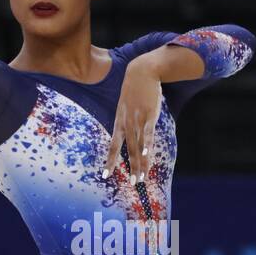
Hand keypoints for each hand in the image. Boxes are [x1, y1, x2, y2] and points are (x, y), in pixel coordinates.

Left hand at [105, 59, 162, 180]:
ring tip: (141, 178)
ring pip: (139, 146)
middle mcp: (126, 123)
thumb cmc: (135, 88)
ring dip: (140, 164)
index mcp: (119, 122)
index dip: (110, 161)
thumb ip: (127, 119)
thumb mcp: (126, 105)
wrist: (142, 71)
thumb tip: (130, 130)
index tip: (106, 176)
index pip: (113, 146)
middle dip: (131, 168)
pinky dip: (148, 146)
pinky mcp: (149, 115)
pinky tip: (147, 158)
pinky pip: (148, 134)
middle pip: (129, 150)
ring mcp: (137, 120)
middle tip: (133, 184)